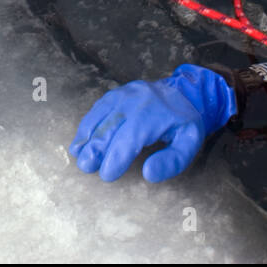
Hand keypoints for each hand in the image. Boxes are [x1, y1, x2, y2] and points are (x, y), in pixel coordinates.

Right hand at [68, 65, 235, 182]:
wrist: (186, 91)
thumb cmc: (186, 123)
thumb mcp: (189, 144)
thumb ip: (171, 161)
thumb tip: (148, 174)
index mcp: (154, 114)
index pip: (130, 138)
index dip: (116, 157)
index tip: (107, 174)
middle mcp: (136, 101)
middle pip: (110, 126)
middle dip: (95, 148)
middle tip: (85, 166)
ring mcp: (124, 94)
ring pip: (100, 115)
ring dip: (86, 135)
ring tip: (77, 153)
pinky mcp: (117, 93)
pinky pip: (99, 108)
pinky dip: (88, 123)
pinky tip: (81, 138)